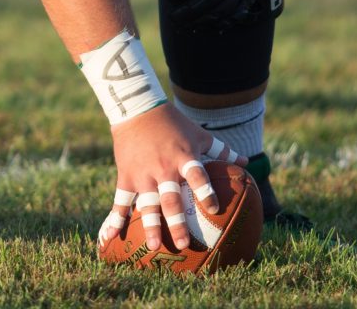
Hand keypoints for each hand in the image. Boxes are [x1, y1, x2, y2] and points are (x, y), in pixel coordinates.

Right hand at [99, 103, 244, 252]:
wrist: (137, 109)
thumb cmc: (173, 123)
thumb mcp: (198, 134)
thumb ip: (222, 150)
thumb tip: (246, 163)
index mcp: (183, 157)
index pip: (197, 176)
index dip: (205, 191)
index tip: (213, 209)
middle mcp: (163, 168)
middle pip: (171, 198)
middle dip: (177, 222)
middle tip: (184, 244)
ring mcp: (143, 174)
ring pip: (147, 204)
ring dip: (151, 226)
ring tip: (154, 247)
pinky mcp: (126, 176)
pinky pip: (120, 201)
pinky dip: (115, 219)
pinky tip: (111, 237)